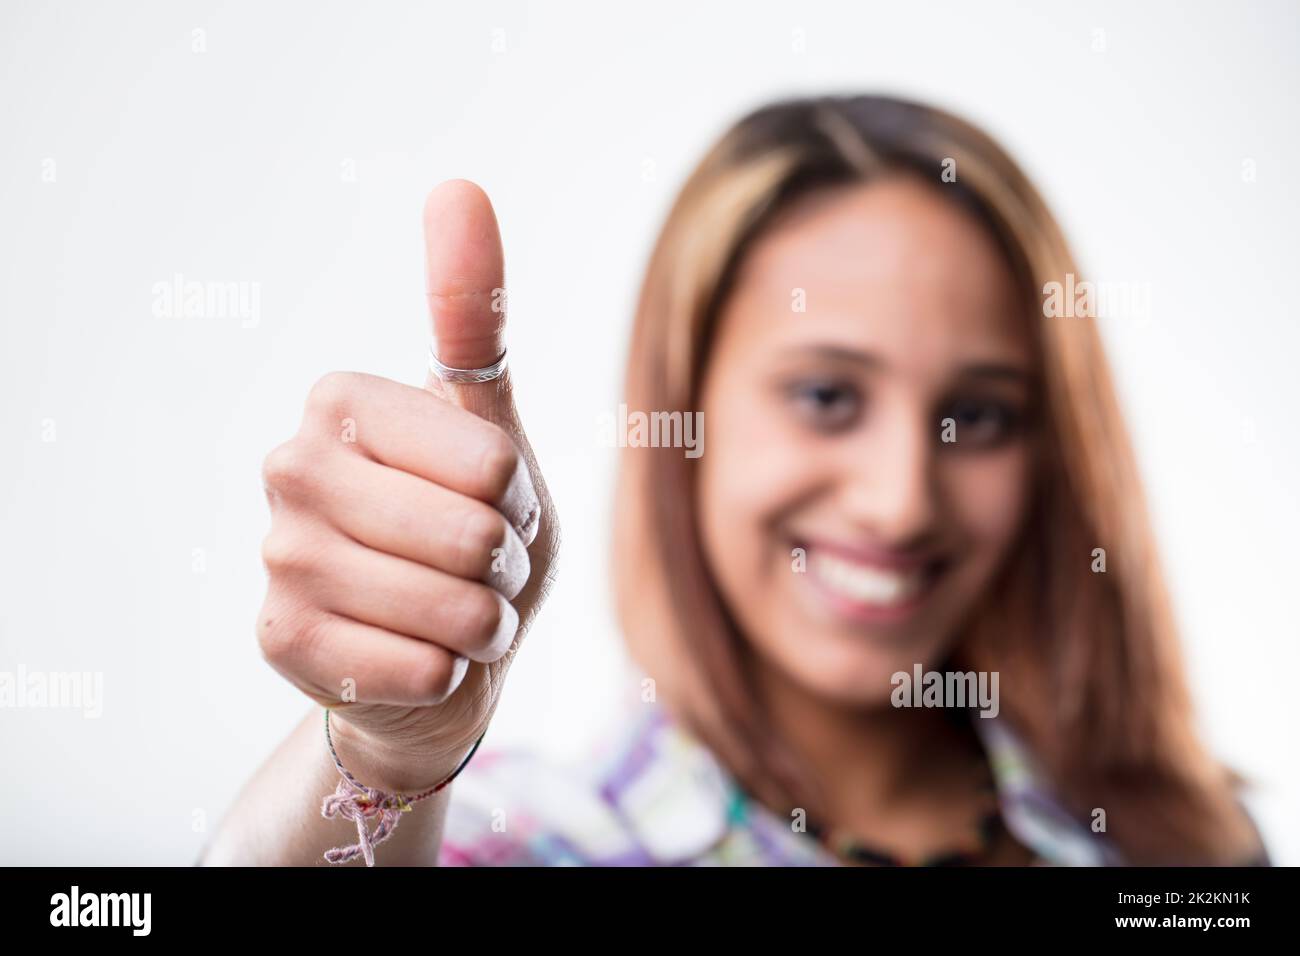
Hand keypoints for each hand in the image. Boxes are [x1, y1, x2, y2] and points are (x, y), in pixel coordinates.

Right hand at [256, 180, 558, 790]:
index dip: (517, 500)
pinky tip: (417, 658)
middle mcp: (289, 468)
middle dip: (504, 567)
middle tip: (473, 567)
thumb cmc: (468, 527)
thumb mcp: (488, 425)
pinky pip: (420, 669)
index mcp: (339, 401)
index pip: (495, 464)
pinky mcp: (278, 642)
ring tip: (452, 611)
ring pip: (454, 608)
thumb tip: (459, 184)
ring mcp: (276, 557)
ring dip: (482, 624)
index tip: (485, 501)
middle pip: (475, 534)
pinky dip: (448, 674)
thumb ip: (472, 314)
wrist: (433, 645)